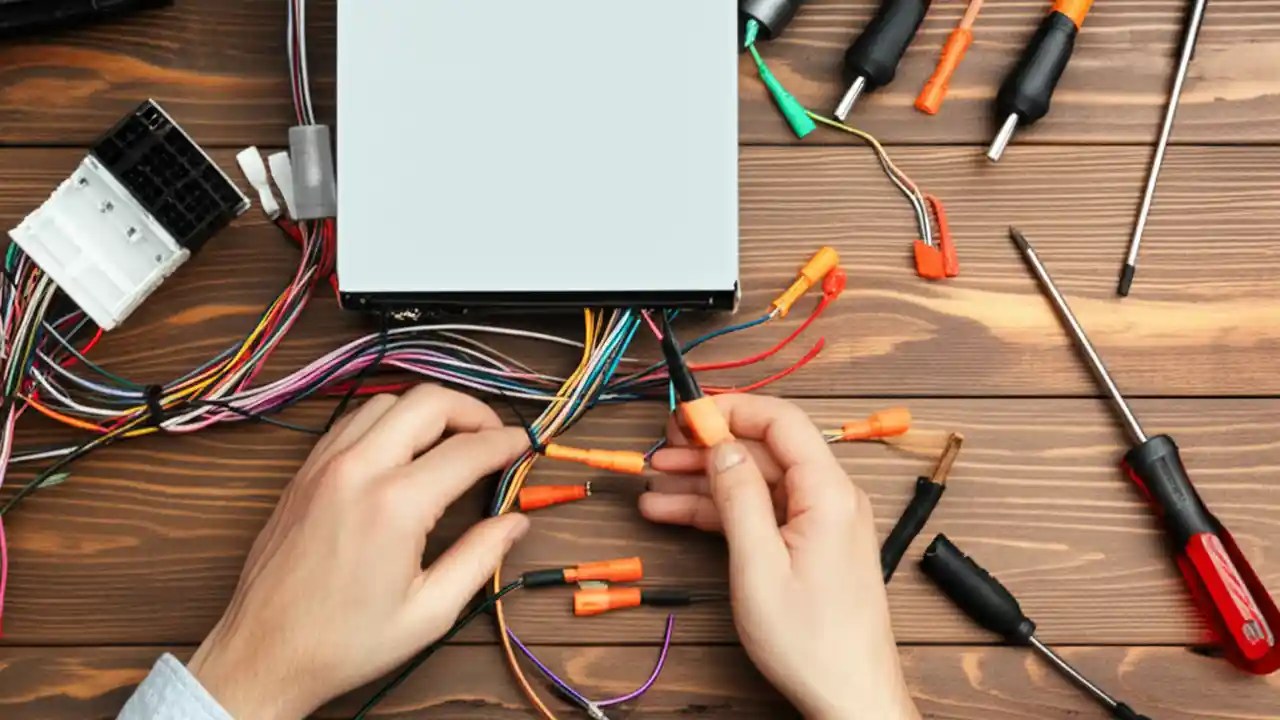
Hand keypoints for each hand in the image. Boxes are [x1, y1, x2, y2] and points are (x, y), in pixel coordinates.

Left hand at [188, 386, 531, 719]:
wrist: (264, 654)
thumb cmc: (344, 642)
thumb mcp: (429, 612)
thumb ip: (480, 557)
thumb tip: (515, 522)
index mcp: (394, 505)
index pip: (467, 449)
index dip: (506, 442)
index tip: (525, 445)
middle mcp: (357, 470)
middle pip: (427, 402)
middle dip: (472, 410)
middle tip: (494, 436)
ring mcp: (324, 465)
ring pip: (387, 401)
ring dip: (428, 411)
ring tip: (453, 439)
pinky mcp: (304, 472)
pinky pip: (353, 421)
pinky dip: (388, 421)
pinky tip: (404, 449)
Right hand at [640, 394, 918, 719]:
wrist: (849, 696)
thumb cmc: (814, 643)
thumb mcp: (759, 565)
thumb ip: (738, 497)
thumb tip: (719, 444)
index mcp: (828, 493)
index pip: (780, 421)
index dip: (730, 409)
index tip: (687, 414)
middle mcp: (831, 499)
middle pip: (764, 451)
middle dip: (708, 447)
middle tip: (661, 449)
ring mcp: (820, 522)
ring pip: (756, 482)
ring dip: (705, 481)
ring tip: (654, 484)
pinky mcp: (810, 544)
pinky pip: (762, 511)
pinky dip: (721, 510)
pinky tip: (677, 511)